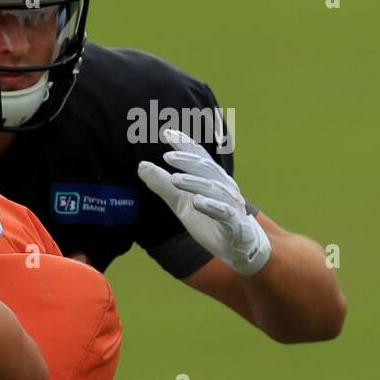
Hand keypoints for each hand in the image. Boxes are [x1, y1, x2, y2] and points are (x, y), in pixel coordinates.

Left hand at [137, 128, 270, 275]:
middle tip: (167, 156)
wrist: (238, 246)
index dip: (184, 145)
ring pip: (213, 189)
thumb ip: (163, 185)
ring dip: (194, 183)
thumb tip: (141, 166)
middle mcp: (224, 187)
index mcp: (212, 179)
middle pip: (206, 169)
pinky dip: (211, 206)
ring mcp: (231, 204)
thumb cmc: (210, 220)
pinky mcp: (235, 223)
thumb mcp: (181, 202)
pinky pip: (224, 213)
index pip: (198, 157)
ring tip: (175, 179)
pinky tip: (198, 202)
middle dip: (188, 161)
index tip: (167, 132)